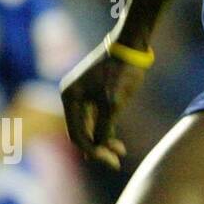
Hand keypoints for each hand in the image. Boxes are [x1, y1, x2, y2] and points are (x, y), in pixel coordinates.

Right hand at [59, 38, 143, 168]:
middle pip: (81, 131)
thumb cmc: (122, 71)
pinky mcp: (94, 90)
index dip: (94, 151)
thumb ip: (103, 128)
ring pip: (89, 124)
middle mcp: (71, 95)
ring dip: (103, 139)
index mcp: (69, 96)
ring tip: (121, 150)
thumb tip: (96, 150)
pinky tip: (116, 139)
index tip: (113, 161)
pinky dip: (105, 127)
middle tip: (118, 160)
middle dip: (99, 147)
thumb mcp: (113, 103)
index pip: (76, 134)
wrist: (134, 42)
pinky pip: (95, 115)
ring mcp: (82, 92)